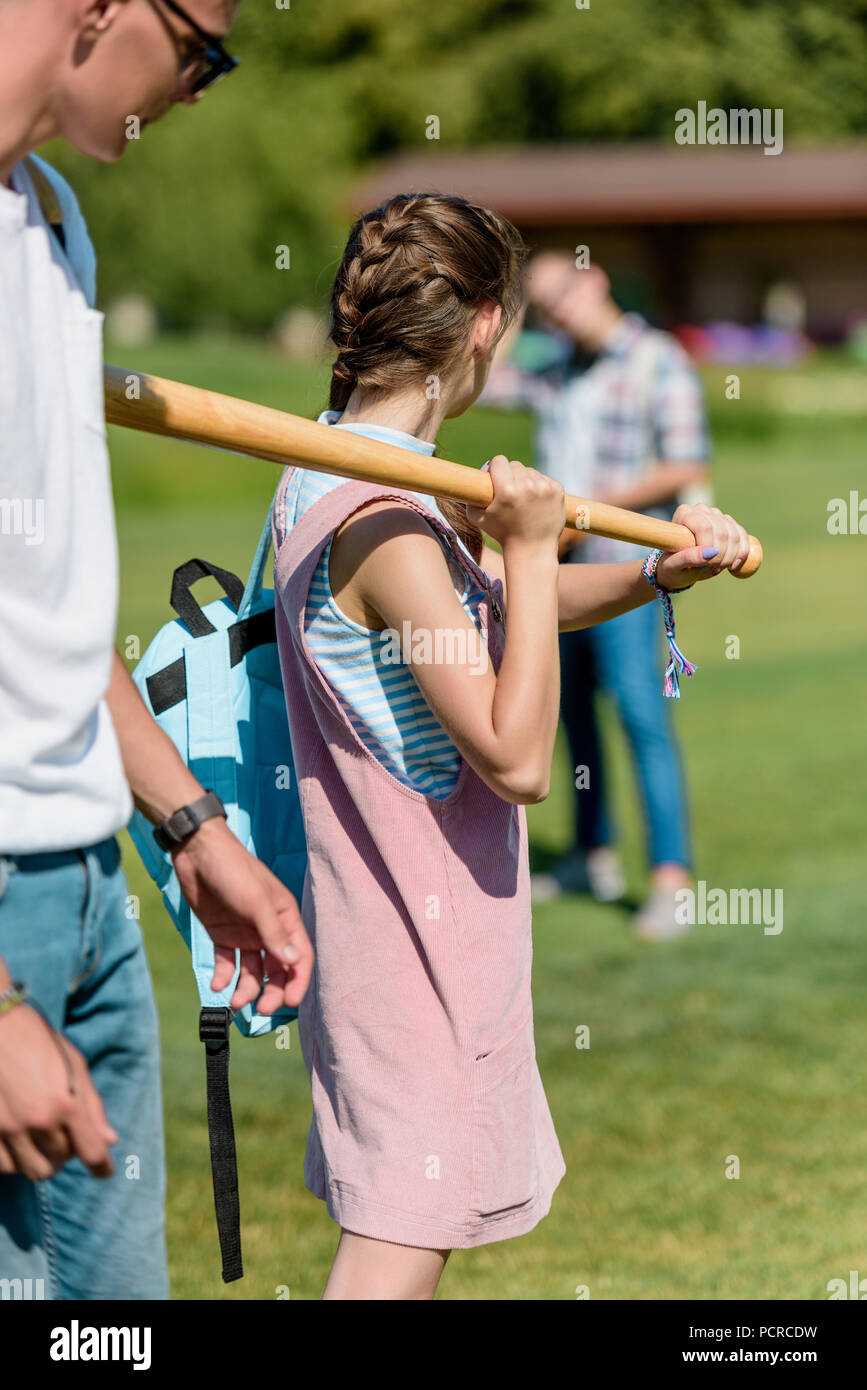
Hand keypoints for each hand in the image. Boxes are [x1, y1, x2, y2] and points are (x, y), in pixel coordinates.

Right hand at [0, 1005, 117, 1179]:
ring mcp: (8, 1129)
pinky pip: (4, 1165)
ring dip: (41, 1161)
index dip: (101, 1167)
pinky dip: (15, 1160)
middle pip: (61, 1160)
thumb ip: (93, 1105)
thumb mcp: (74, 1063)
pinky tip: (18, 1143)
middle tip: (66, 1138)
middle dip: (68, 1153)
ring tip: (42, 1143)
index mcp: (66, 1102)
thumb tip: (111, 1140)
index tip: (104, 1172)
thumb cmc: (38, 1039)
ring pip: (31, 1169)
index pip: (90, 1151)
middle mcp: (38, 1120)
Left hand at [171, 818, 312, 1014]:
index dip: (298, 981)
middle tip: (261, 1010)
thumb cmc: (234, 871)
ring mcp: (244, 932)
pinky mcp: (222, 934)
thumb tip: (293, 963)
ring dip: (246, 988)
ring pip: (252, 970)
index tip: (290, 1003)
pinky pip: (227, 962)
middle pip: (277, 969)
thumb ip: (273, 933)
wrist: (197, 853)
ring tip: (235, 1003)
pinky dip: (224, 976)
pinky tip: (217, 986)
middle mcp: (268, 928)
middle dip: (272, 991)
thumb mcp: (256, 902)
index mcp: (285, 917)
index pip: (299, 956)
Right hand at [467, 455, 564, 551]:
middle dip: (510, 474)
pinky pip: (544, 479)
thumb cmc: (502, 535)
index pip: (499, 461)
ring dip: (526, 480)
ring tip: (523, 499)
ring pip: (530, 471)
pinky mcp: (557, 490)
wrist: (532, 550)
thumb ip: (469, 499)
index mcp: (506, 490)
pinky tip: (536, 502)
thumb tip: (470, 482)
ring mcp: (544, 488)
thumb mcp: (477, 519)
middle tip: (509, 490)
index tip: (496, 476)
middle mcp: (526, 486)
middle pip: (515, 465)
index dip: (495, 468)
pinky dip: (540, 487)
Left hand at [655, 503, 750, 590]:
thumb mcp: (673, 566)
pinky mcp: (729, 524)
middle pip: (722, 531)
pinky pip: (743, 536)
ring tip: (719, 568)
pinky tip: (733, 566)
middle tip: (713, 569)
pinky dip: (742, 553)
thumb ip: (687, 558)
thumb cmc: (672, 566)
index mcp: (684, 514)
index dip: (710, 547)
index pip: (705, 527)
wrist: (679, 566)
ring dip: (732, 556)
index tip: (707, 564)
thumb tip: (709, 553)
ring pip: (735, 534)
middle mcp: (701, 510)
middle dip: (721, 555)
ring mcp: (716, 515)